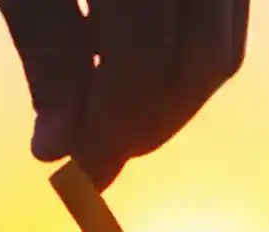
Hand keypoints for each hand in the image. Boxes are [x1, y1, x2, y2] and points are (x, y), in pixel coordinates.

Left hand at [0, 0, 248, 189]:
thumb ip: (46, 48)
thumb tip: (57, 152)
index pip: (145, 55)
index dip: (111, 125)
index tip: (80, 173)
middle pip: (201, 59)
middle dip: (148, 124)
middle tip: (97, 159)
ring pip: (222, 48)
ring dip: (167, 99)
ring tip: (104, 114)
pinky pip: (223, 22)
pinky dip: (180, 56)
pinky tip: (121, 67)